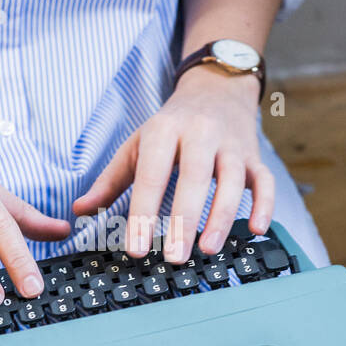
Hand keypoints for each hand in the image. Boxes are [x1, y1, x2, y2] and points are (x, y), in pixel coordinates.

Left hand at [72, 66, 274, 263]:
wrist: (216, 89)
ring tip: (209, 249)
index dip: (144, 213)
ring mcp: (231, 145)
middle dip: (185, 219)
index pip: (152, 176)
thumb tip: (80, 210)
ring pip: (233, 180)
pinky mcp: (254, 156)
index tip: (137, 247)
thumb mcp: (136, 145)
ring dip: (223, 216)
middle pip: (195, 178)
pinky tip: (257, 229)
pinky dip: (264, 205)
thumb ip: (110, 181)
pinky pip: (265, 181)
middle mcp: (200, 134)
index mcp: (164, 131)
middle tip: (175, 256)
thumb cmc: (171, 125)